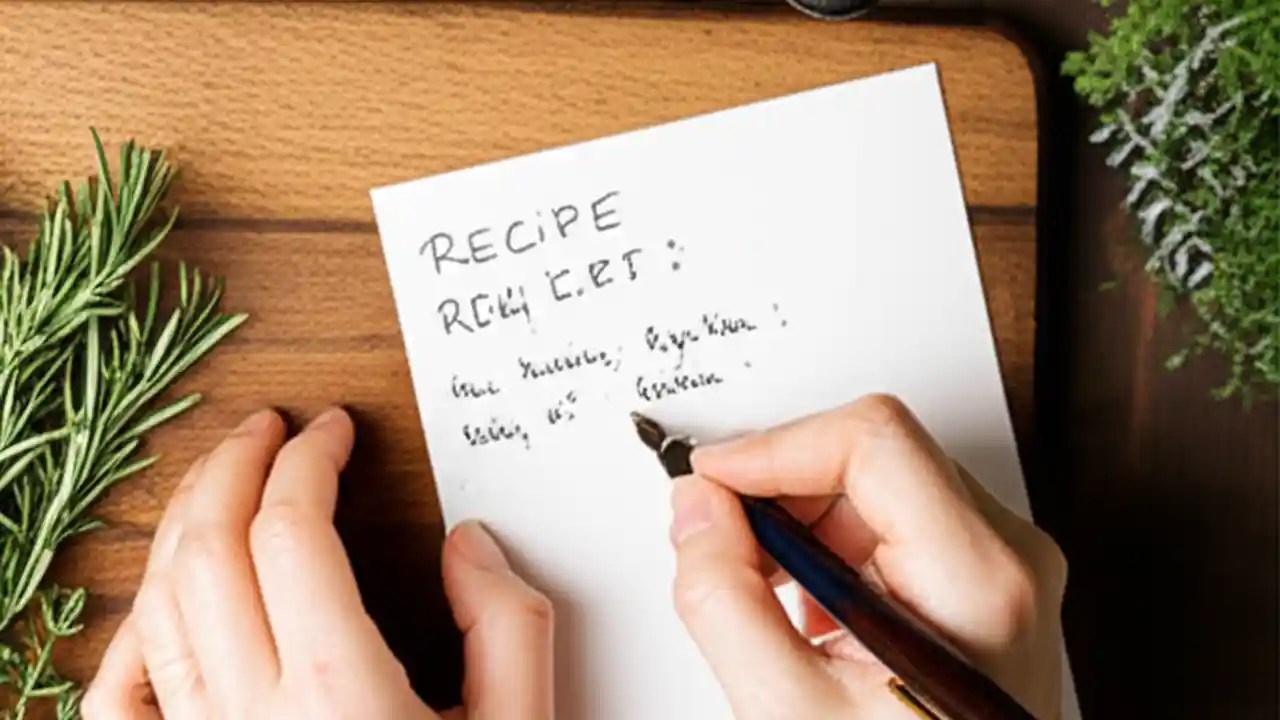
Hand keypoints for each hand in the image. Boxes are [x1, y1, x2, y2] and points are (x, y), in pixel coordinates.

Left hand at [84, 408, 553, 719]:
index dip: (308, 460)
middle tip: (269, 430)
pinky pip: (119, 698)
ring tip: (221, 483)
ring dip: (184, 524)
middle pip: (210, 550)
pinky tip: (162, 602)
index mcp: (342, 693)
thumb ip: (508, 626)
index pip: (293, 532)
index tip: (333, 431)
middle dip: (234, 467)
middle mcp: (256, 714)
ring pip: (160, 605)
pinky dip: (130, 633)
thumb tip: (467, 544)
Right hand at [672, 395, 1066, 718]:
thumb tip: (699, 509)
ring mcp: (1002, 565)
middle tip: (719, 538)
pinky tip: (804, 604)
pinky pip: (891, 517)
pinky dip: (828, 543)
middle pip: (871, 453)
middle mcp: (1008, 557)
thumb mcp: (789, 711)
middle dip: (778, 487)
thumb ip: (725, 598)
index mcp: (977, 581)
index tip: (712, 481)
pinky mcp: (982, 578)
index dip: (774, 448)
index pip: (871, 441)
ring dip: (798, 518)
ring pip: (875, 479)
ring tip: (762, 587)